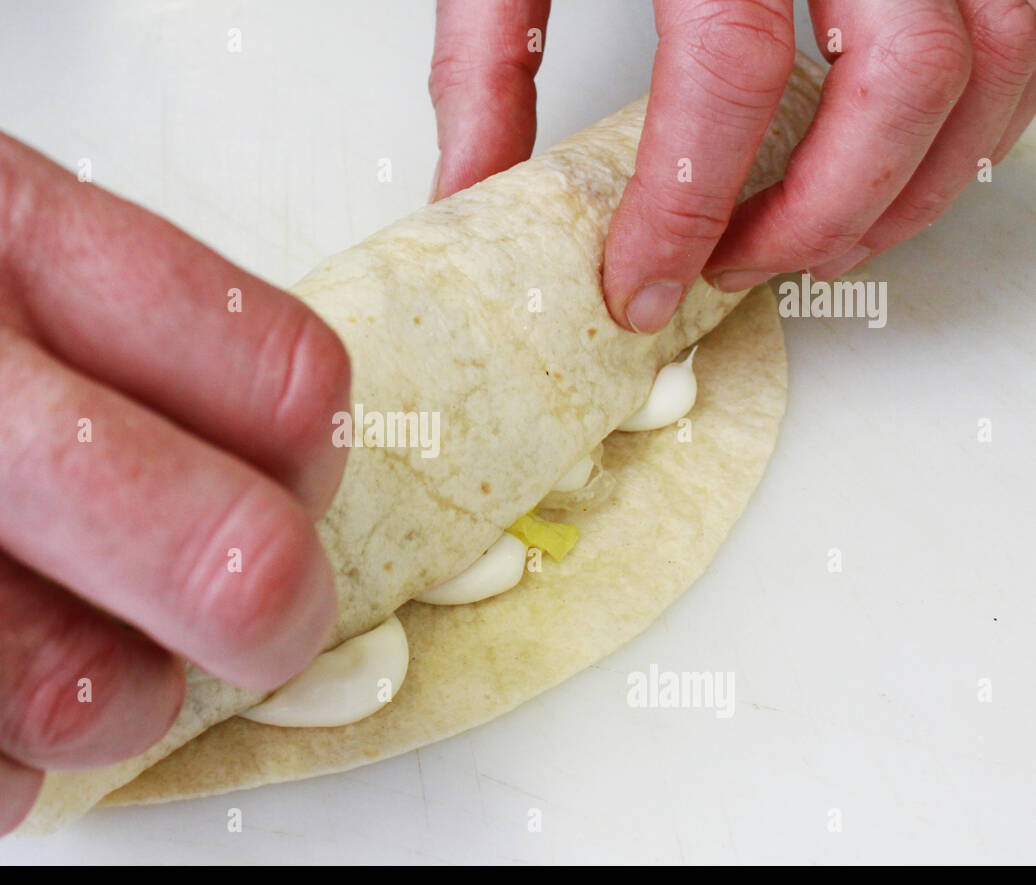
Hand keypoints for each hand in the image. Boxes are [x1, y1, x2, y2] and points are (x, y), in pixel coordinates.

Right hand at [0, 29, 347, 848]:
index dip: (312, 448)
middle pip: (213, 556)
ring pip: (82, 698)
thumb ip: (97, 293)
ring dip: (123, 691)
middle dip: (274, 606)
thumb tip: (251, 426)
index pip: (271, 383)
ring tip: (81, 635)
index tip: (290, 468)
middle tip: (262, 605)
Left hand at [429, 0, 1035, 330]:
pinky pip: (1020, 25)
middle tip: (738, 269)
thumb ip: (487, 57)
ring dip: (914, 186)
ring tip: (819, 241)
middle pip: (897, 81)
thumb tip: (476, 189)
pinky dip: (973, 118)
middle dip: (820, 215)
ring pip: (994, 60)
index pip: (730, 75)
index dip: (687, 209)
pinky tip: (895, 165)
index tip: (641, 286)